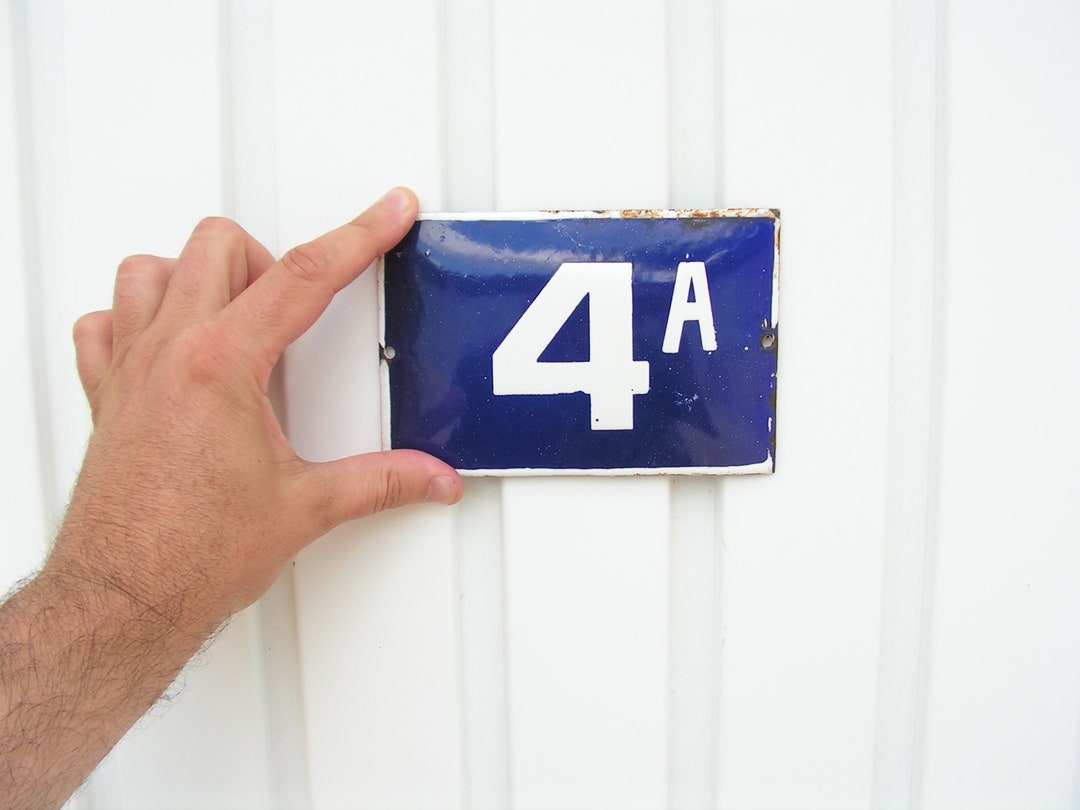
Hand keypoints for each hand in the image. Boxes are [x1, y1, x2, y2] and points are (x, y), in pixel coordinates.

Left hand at [56, 186, 462, 632]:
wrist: (119, 603)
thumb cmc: (189, 557)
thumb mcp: (304, 510)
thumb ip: (380, 482)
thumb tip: (432, 476)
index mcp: (221, 367)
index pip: (304, 277)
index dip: (359, 235)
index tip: (387, 210)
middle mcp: (168, 353)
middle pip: (219, 245)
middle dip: (271, 258)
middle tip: (301, 306)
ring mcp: (130, 370)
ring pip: (152, 268)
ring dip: (200, 275)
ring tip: (239, 315)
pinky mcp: (107, 397)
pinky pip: (105, 322)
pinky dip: (136, 314)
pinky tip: (170, 344)